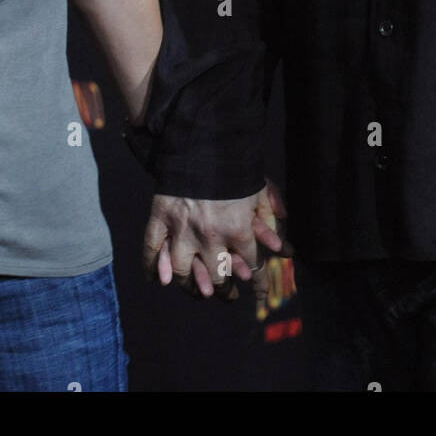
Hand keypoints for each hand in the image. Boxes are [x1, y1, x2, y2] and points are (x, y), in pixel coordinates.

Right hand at [143, 178, 290, 301]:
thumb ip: (270, 209)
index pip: (251, 266)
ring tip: (199, 292)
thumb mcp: (257, 186)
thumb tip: (284, 233)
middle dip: (225, 291)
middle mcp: (210, 236)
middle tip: (228, 295)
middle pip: (218, 276)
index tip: (258, 293)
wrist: (201, 140)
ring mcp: (181, 230)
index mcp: (237, 229)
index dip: (257, 282)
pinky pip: (152, 250)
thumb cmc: (233, 164)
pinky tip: (157, 279)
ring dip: (191, 287)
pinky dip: (151, 267)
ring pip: (183, 272)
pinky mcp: (160, 219)